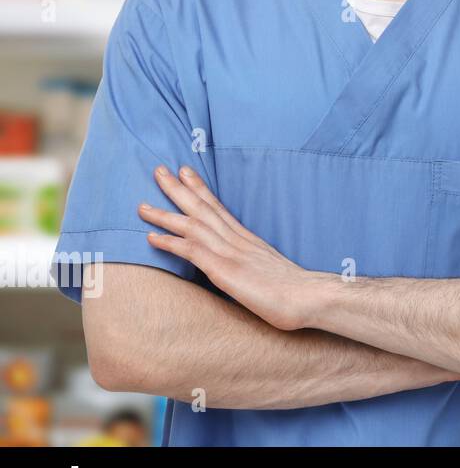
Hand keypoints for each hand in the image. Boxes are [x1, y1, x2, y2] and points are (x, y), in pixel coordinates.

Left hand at [142, 165, 315, 330]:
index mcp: (249, 240)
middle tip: (158, 170)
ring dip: (166, 214)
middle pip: (204, 208)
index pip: (219, 208)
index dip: (201, 189)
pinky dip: (171, 242)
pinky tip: (151, 238)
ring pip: (194, 225)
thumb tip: (248, 272)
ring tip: (141, 206)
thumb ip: (256, 267)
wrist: (309, 297)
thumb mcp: (272, 273)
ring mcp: (232, 254)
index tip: (186, 172)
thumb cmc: (296, 292)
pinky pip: (193, 251)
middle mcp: (239, 241)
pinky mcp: (226, 270)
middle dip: (179, 189)